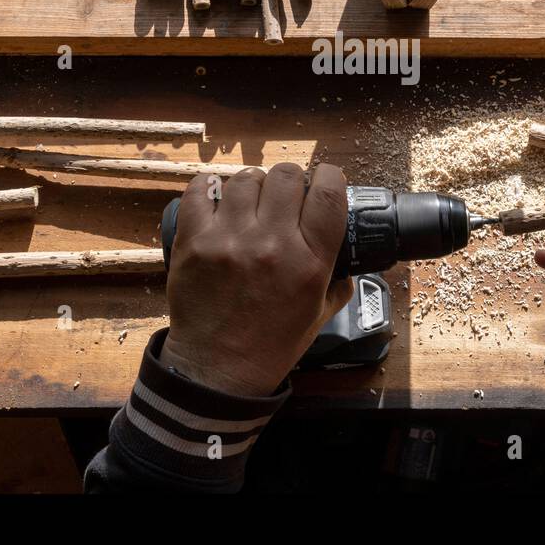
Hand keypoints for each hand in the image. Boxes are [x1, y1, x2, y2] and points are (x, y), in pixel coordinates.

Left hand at [159, 162, 353, 397]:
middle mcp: (272, 244)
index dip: (329, 177)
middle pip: (286, 175)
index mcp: (310, 262)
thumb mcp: (321, 315)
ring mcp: (230, 240)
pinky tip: (216, 198)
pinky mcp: (194, 241)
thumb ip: (339, 282)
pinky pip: (200, 191)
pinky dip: (208, 188)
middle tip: (284, 196)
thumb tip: (350, 258)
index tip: (324, 180)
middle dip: (290, 180)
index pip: (328, 194)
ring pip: (246, 178)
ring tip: (250, 202)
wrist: (217, 368)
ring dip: (252, 185)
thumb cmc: (271, 343)